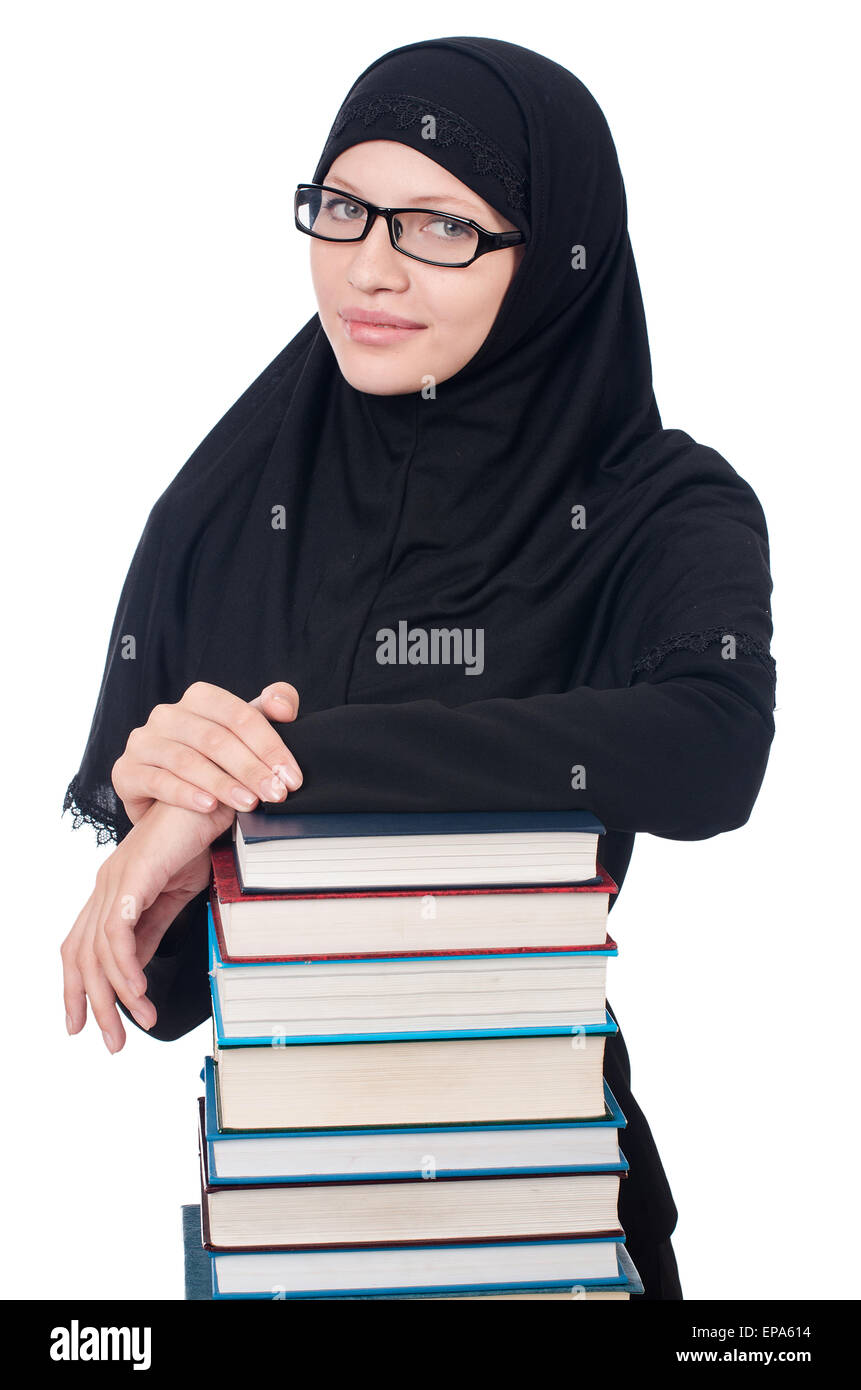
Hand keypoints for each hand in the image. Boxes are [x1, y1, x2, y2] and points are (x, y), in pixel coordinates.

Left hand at [61, 798, 234, 1051]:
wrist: (214, 800)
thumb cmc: (197, 838)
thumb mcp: (174, 895)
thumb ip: (151, 929)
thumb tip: (137, 968)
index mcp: (113, 891)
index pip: (81, 948)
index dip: (77, 989)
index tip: (85, 1024)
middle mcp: (105, 887)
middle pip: (81, 957)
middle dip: (92, 1005)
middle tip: (111, 1042)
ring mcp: (114, 882)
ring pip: (98, 953)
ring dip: (116, 995)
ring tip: (139, 1021)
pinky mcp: (131, 879)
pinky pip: (118, 934)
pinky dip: (126, 968)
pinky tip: (138, 990)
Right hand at [111, 679, 302, 825]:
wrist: (171, 811)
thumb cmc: (213, 766)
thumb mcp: (241, 739)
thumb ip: (266, 714)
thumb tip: (283, 705)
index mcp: (199, 698)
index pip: (240, 715)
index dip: (270, 745)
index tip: (292, 776)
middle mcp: (167, 715)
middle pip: (215, 738)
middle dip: (251, 768)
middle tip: (277, 793)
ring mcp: (143, 742)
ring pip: (187, 760)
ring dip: (223, 783)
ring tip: (249, 803)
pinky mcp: (126, 771)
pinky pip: (158, 781)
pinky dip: (187, 794)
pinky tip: (210, 808)